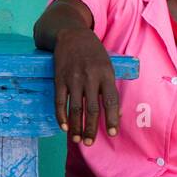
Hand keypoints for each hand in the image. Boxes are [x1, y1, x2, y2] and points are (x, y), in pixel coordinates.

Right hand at [52, 27, 119, 142]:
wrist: (72, 34)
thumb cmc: (93, 52)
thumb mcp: (108, 65)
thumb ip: (111, 88)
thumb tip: (117, 112)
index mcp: (106, 74)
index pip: (111, 101)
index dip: (112, 119)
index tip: (113, 134)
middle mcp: (90, 77)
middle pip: (92, 109)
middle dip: (92, 128)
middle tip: (90, 143)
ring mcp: (73, 78)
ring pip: (75, 108)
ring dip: (76, 126)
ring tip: (77, 139)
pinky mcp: (59, 79)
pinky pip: (60, 101)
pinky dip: (61, 115)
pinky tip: (63, 126)